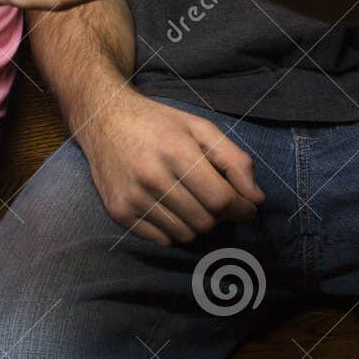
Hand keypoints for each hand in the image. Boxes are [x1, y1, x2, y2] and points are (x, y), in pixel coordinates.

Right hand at [80, 90, 264, 246]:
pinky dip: (175, 230)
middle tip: (215, 198)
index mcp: (175, 151)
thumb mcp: (200, 127)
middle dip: (219, 215)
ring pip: (185, 235)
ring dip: (197, 223)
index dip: (242, 208)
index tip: (248, 207)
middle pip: (205, 221)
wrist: (102, 118)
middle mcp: (151, 176)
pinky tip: (170, 207)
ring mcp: (132, 197)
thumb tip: (256, 198)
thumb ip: (234, 160)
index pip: (220, 199)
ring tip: (192, 200)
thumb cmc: (158, 122)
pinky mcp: (119, 212)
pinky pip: (162, 240)